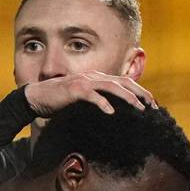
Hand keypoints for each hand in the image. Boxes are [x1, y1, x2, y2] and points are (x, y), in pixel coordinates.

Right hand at [23, 71, 154, 116]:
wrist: (36, 98)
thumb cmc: (59, 100)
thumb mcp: (83, 100)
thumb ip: (97, 100)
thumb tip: (114, 110)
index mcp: (97, 78)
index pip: (123, 82)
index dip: (139, 91)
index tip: (151, 103)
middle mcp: (93, 77)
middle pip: (123, 82)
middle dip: (140, 93)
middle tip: (153, 106)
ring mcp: (84, 82)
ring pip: (111, 86)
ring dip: (127, 97)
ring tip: (138, 108)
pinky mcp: (74, 90)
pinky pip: (92, 96)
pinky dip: (103, 103)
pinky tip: (111, 113)